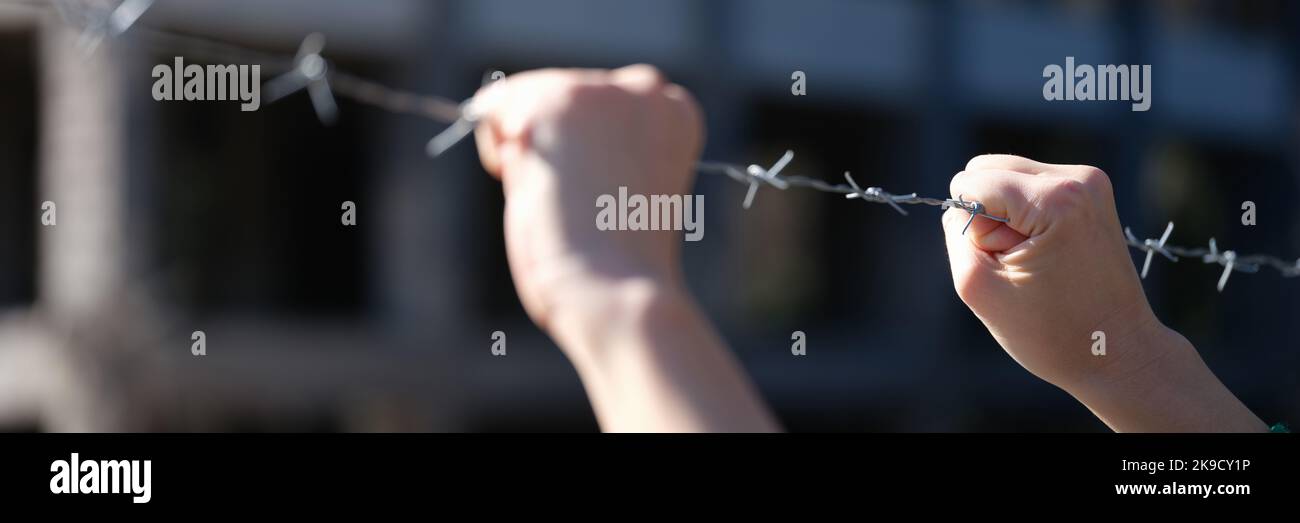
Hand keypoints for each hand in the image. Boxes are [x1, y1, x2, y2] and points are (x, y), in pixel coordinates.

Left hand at [471, 65, 702, 345]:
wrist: (618, 292)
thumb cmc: (617, 264)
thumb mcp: (623, 190)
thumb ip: (594, 150)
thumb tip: (512, 132)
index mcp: (674, 112)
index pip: (603, 105)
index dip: (584, 148)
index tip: (600, 197)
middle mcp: (644, 88)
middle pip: (565, 93)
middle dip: (554, 140)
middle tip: (578, 204)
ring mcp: (600, 91)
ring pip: (528, 98)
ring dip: (526, 144)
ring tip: (562, 198)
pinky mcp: (555, 101)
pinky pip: (493, 108)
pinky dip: (493, 144)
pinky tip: (531, 185)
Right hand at [942, 154, 1263, 430]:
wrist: (1117, 351)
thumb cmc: (1050, 331)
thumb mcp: (977, 286)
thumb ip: (956, 235)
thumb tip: (961, 206)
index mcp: (1054, 199)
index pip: (971, 182)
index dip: (971, 226)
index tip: (1003, 261)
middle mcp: (1079, 178)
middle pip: (989, 168)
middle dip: (987, 214)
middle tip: (1016, 259)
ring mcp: (1091, 182)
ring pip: (1008, 175)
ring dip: (1006, 217)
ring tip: (1034, 258)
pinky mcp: (1094, 192)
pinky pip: (1031, 187)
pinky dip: (1026, 217)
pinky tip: (1048, 253)